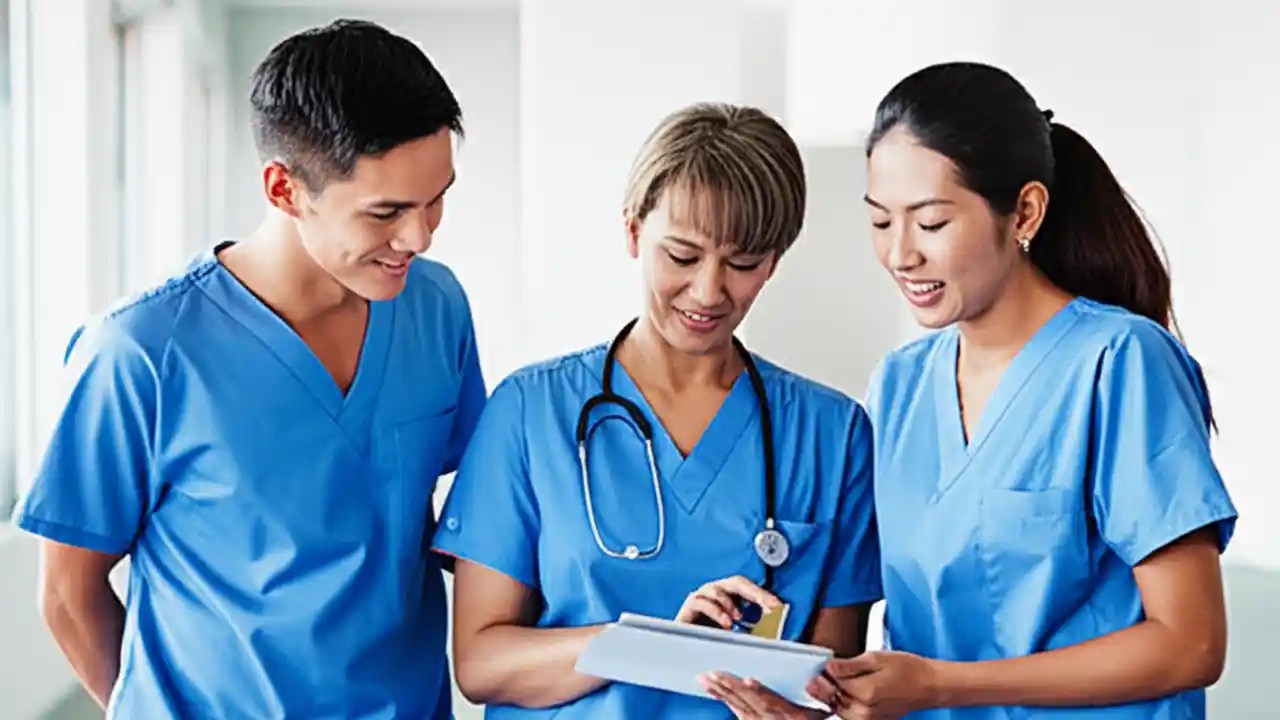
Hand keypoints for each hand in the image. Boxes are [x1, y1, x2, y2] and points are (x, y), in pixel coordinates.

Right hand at [675, 575, 780, 629]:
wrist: (687, 648)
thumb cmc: (713, 639)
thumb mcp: (739, 634)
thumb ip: (755, 630)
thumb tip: (775, 629)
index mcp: (730, 596)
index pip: (749, 588)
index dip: (764, 595)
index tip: (779, 607)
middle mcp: (716, 592)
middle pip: (736, 582)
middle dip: (754, 593)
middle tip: (768, 607)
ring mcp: (702, 597)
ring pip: (718, 590)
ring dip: (731, 604)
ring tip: (739, 619)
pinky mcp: (689, 607)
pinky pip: (702, 601)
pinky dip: (716, 612)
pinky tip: (726, 625)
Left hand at [700, 672, 836, 718]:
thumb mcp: (827, 712)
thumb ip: (821, 697)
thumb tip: (814, 681)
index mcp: (793, 718)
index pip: (773, 703)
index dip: (760, 692)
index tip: (748, 680)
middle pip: (750, 705)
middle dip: (729, 689)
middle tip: (711, 674)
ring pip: (741, 711)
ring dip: (723, 695)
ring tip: (707, 681)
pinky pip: (743, 716)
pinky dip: (730, 704)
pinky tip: (718, 694)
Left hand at [824, 651, 942, 719]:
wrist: (928, 686)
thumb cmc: (907, 669)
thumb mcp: (877, 658)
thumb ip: (851, 665)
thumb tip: (830, 667)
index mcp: (867, 692)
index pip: (834, 683)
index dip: (825, 673)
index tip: (821, 666)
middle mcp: (865, 711)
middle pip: (833, 699)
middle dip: (823, 687)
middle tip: (816, 676)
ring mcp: (869, 719)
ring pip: (839, 709)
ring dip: (831, 697)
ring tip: (826, 683)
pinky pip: (849, 715)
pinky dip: (842, 704)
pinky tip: (842, 693)